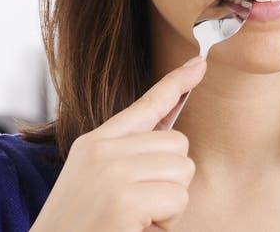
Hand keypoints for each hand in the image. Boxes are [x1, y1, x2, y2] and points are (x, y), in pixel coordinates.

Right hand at [30, 57, 206, 231]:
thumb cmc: (81, 225)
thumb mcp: (97, 180)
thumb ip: (129, 154)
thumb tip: (173, 138)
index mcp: (95, 143)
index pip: (145, 105)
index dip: (176, 83)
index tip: (199, 64)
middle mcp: (103, 151)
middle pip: (179, 145)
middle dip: (170, 180)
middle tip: (139, 206)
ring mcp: (113, 173)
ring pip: (183, 172)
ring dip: (169, 204)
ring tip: (135, 219)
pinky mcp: (125, 201)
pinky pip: (177, 200)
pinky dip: (166, 223)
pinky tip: (136, 229)